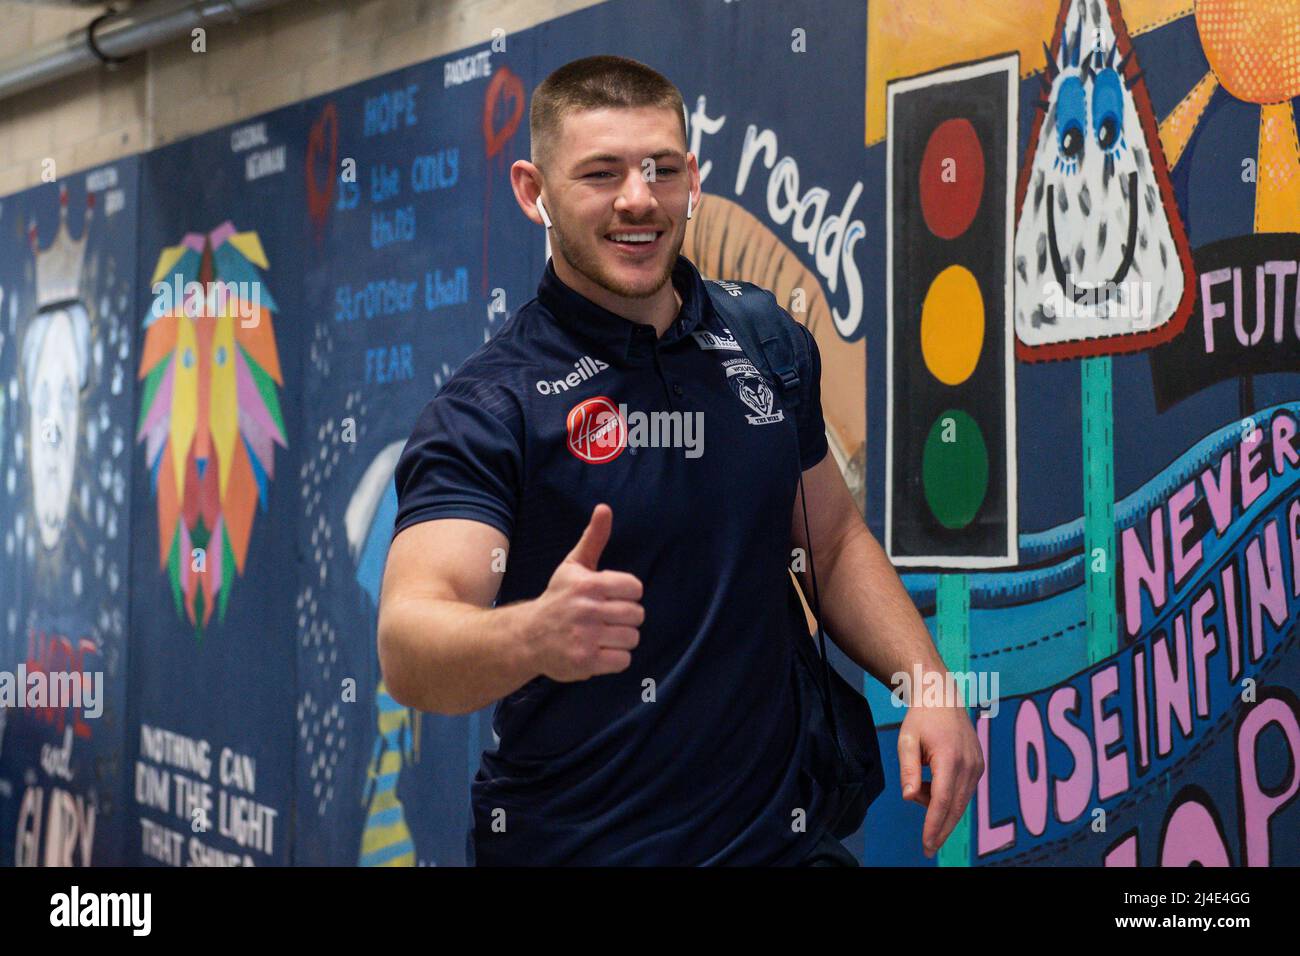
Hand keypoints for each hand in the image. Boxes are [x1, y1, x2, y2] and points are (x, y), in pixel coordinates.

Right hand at [528, 504, 644, 681]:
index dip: (627, 594)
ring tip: (603, 636)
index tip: (611, 598)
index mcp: (588, 584)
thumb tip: (605, 508)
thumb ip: (593, 538)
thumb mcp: (573, 566)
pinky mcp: (585, 662)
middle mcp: (587, 610)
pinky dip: (615, 659)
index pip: (635, 588)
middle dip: (625, 618)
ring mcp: (586, 638)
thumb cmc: (557, 598)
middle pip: (637, 615)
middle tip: (607, 619)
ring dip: (621, 639)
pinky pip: (624, 661)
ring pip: (632, 638)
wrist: (527, 637)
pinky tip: (599, 652)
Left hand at [897, 692, 984, 858]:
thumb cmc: (921, 719)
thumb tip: (909, 798)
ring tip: (919, 781)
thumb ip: (908, 768)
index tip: (928, 845)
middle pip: (954, 808)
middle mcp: (969, 765)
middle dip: (941, 829)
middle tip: (928, 849)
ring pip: (959, 801)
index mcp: (950, 758)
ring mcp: (977, 767)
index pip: (942, 801)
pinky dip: (946, 795)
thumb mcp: (906, 740)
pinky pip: (963, 792)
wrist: (942, 698)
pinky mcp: (979, 767)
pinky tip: (932, 780)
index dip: (935, 825)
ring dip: (938, 805)